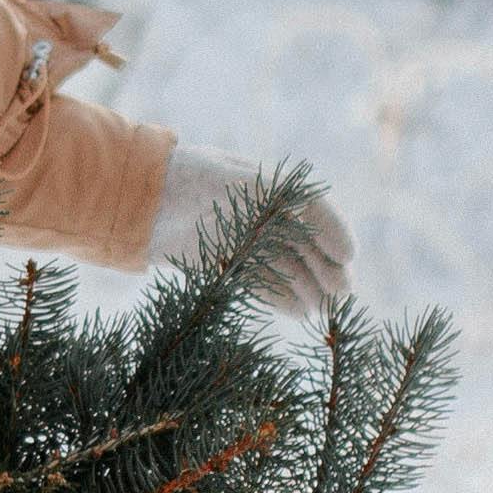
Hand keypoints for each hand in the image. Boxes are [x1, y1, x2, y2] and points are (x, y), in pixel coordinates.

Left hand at [152, 141, 354, 317]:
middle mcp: (262, 216)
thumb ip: (275, 195)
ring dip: (309, 287)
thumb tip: (308, 213)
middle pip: (305, 244)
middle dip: (326, 267)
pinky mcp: (228, 266)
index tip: (348, 254)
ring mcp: (246, 242)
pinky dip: (281, 298)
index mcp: (270, 188)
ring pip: (287, 267)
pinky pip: (262, 285)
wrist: (144, 200)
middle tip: (343, 291)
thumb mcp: (238, 179)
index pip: (313, 210)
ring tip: (326, 308)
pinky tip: (300, 313)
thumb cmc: (192, 179)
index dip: (333, 232)